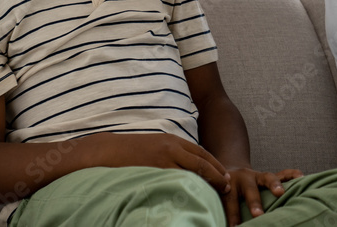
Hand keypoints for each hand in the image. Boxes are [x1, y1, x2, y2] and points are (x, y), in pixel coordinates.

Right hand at [96, 132, 231, 193]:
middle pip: (202, 161)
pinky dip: (189, 187)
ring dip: (208, 181)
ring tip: (219, 193)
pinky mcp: (155, 169)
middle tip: (228, 187)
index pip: (201, 152)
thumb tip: (186, 168)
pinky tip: (196, 196)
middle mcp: (171, 147)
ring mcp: (164, 158)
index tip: (226, 176)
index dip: (216, 165)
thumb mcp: (156, 146)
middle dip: (218, 174)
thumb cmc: (132, 151)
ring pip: (193, 170)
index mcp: (173, 140)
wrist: (108, 150)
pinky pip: (177, 179)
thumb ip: (172, 154)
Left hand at [220, 167, 302, 225]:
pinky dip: (291, 174)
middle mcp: (243, 178)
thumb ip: (226, 209)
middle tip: (258, 214)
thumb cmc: (223, 192)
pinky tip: (301, 177)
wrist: (226, 172)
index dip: (232, 215)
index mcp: (229, 185)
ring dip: (273, 185)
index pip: (230, 201)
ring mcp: (257, 175)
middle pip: (249, 190)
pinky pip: (282, 173)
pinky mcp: (267, 176)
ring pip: (266, 177)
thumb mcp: (220, 197)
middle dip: (254, 203)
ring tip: (280, 193)